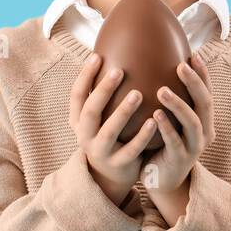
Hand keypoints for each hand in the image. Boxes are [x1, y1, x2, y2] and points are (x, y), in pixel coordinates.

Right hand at [69, 52, 159, 205]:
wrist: (109, 176)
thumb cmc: (107, 135)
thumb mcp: (97, 118)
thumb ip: (102, 94)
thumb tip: (114, 53)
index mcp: (78, 121)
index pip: (76, 96)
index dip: (85, 76)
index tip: (97, 56)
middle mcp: (85, 136)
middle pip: (90, 112)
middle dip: (103, 91)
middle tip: (118, 71)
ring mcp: (101, 152)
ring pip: (109, 131)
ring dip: (123, 112)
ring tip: (138, 94)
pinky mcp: (119, 165)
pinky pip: (131, 149)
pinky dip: (142, 135)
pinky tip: (154, 120)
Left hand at [141, 53, 214, 194]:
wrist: (161, 180)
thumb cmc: (162, 144)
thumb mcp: (170, 120)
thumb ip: (169, 100)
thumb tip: (154, 65)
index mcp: (204, 120)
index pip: (208, 92)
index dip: (203, 74)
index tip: (193, 55)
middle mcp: (205, 132)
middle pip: (205, 103)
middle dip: (195, 83)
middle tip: (181, 66)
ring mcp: (194, 147)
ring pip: (192, 122)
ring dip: (178, 104)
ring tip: (162, 90)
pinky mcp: (180, 160)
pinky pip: (174, 141)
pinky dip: (166, 126)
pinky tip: (155, 113)